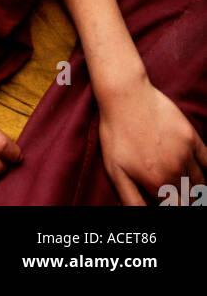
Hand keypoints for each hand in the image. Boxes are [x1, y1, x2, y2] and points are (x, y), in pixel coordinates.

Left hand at [99, 78, 206, 205]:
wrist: (125, 95)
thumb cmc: (115, 133)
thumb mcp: (115, 170)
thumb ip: (131, 199)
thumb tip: (142, 218)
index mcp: (156, 183)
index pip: (175, 209)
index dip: (174, 207)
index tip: (171, 202)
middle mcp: (174, 172)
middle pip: (188, 198)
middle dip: (185, 201)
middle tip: (180, 197)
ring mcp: (185, 154)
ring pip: (200, 183)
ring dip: (197, 190)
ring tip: (192, 191)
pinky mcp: (191, 137)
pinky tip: (204, 174)